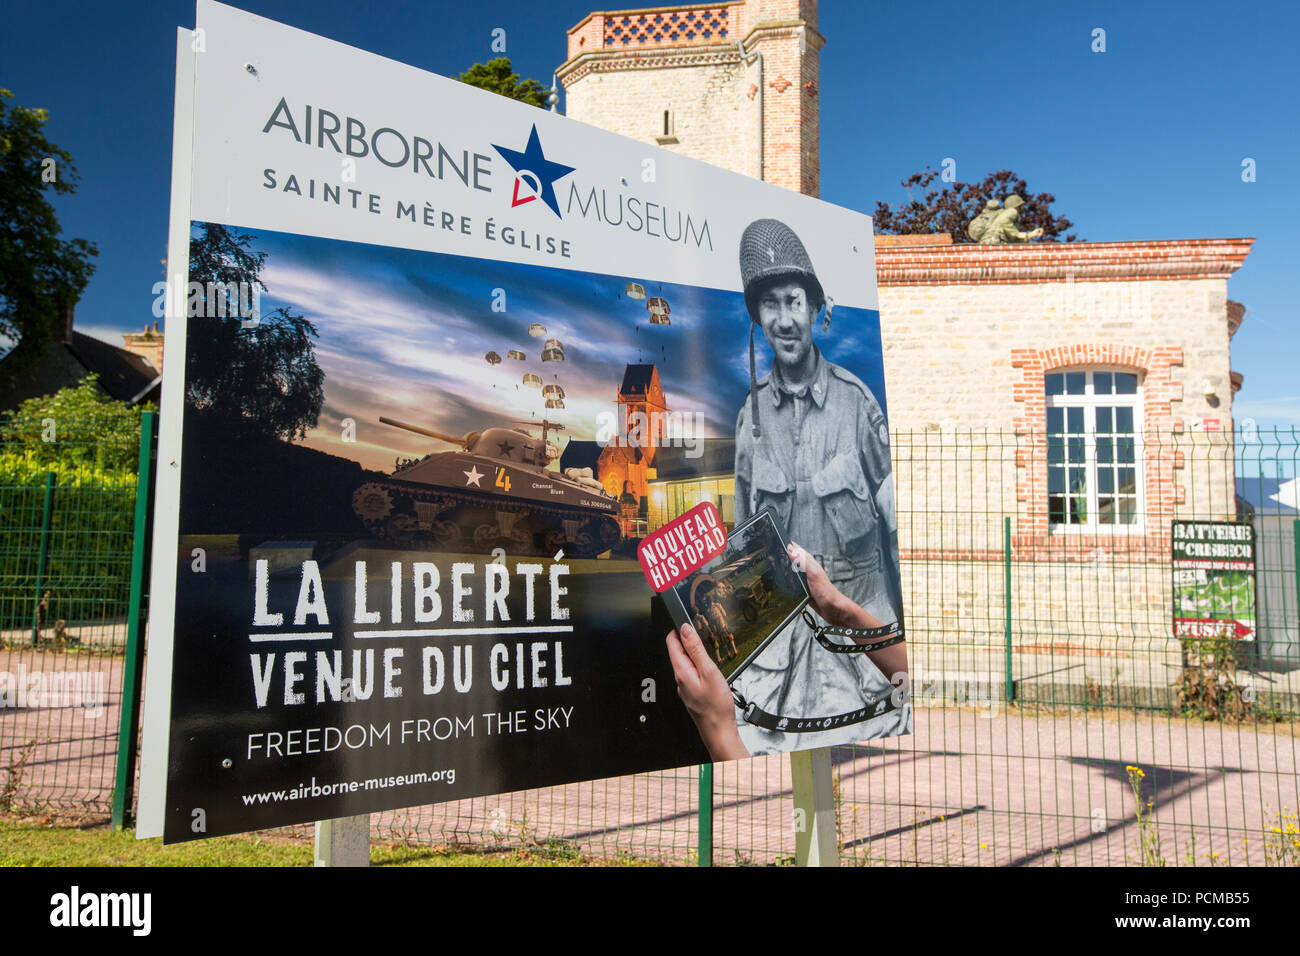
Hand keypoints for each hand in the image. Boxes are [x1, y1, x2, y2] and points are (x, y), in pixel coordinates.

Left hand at [665, 624, 748, 760]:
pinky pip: (691, 674)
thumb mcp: (709, 672)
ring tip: (704, 645)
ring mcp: (685, 688)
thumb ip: (696, 650)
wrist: (720, 732)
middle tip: (697, 629)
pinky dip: (697, 666)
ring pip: (684, 664)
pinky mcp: (692, 694)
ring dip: (692, 652)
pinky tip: (707, 668)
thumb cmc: (716, 706)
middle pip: (677, 652)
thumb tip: (685, 630)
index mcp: (681, 671)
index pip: (671, 643)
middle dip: (685, 639)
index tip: (686, 620)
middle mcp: (680, 680)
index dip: (678, 629)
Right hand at [786, 542, 853, 626]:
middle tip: (778, 552)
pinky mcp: (807, 592)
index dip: (791, 546)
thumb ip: (804, 562)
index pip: (800, 552)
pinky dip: (790, 582)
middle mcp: (810, 572)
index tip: (782, 541)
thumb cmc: (828, 594)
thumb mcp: (814, 575)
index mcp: (812, 566)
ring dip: (789, 568)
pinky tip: (787, 584)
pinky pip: (796, 584)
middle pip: (797, 561)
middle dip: (788, 556)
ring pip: (796, 572)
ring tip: (781, 565)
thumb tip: (792, 550)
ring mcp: (808, 582)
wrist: (836, 611)